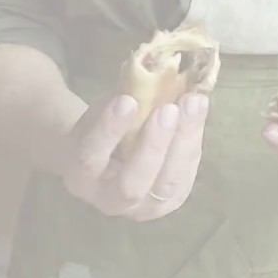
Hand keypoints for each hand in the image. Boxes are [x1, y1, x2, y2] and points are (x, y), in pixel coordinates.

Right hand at [61, 93, 208, 221]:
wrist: (103, 160)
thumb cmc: (99, 128)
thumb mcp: (100, 112)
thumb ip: (121, 99)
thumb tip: (154, 67)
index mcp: (79, 176)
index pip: (92, 156)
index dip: (110, 130)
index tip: (127, 100)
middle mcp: (108, 201)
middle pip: (132, 183)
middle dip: (153, 145)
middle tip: (169, 108)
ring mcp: (142, 209)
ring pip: (166, 185)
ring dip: (183, 143)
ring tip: (194, 104)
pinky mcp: (168, 204)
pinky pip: (185, 178)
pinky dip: (193, 144)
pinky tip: (198, 115)